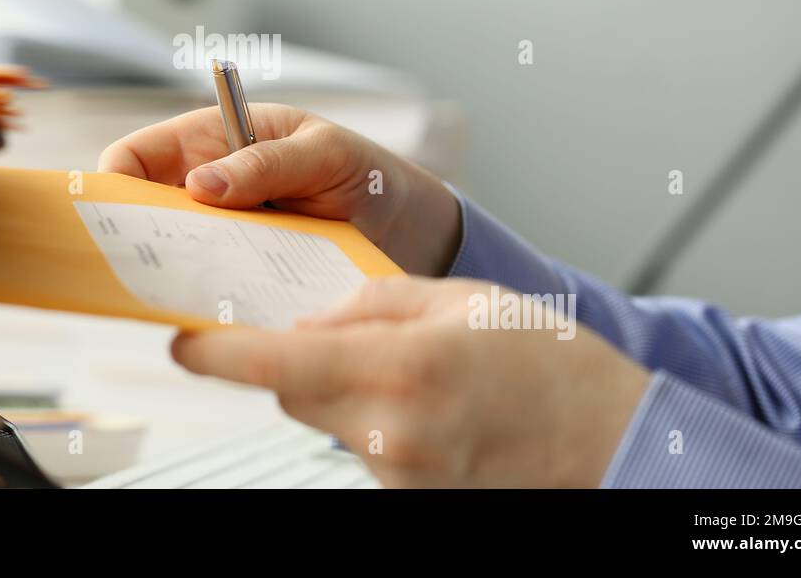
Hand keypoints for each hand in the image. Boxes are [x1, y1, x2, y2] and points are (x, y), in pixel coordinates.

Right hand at [99, 104, 460, 275]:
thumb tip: (200, 185)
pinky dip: (214, 301)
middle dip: (135, 233)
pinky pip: (215, 290)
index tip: (113, 211)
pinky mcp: (245, 278)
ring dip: (176, 272)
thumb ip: (268, 162)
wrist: (414, 227)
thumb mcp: (325, 153)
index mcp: (217, 140)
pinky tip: (222, 315)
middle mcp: (210, 190)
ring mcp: (225, 237)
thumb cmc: (365, 171)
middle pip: (145, 212)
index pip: (141, 154)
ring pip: (177, 257)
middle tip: (138, 260)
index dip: (116, 178)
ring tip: (182, 291)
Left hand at [172, 277, 651, 487]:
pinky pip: (363, 448)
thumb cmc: (551, 362)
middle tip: (334, 330)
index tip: (181, 342)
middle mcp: (387, 433)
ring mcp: (397, 475)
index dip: (215, 356)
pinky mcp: (408, 499)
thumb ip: (374, 303)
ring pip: (328, 420)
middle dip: (296, 359)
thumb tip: (310, 320)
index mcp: (397, 369)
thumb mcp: (462, 300)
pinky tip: (429, 404)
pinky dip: (374, 419)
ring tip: (417, 369)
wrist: (619, 444)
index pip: (273, 366)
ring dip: (343, 389)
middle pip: (293, 393)